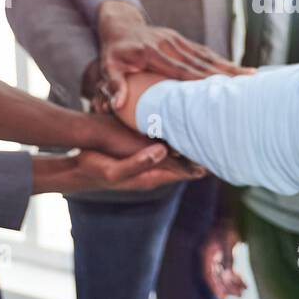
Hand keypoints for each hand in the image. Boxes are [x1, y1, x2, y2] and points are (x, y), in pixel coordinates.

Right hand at [32, 115, 204, 193]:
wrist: (76, 168)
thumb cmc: (94, 168)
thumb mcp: (114, 170)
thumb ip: (139, 163)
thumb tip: (164, 152)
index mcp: (152, 176)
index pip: (185, 172)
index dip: (201, 163)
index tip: (220, 150)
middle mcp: (155, 169)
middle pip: (186, 163)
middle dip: (201, 152)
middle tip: (222, 135)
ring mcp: (149, 159)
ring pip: (177, 152)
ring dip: (190, 142)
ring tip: (209, 127)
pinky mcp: (142, 149)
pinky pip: (165, 143)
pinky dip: (176, 136)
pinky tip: (183, 122)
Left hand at [89, 1, 250, 110]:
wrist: (119, 23)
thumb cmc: (114, 51)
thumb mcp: (108, 66)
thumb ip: (113, 84)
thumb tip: (116, 105)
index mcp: (153, 52)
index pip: (181, 68)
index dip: (201, 78)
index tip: (220, 88)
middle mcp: (169, 44)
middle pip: (201, 61)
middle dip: (225, 72)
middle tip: (248, 82)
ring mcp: (177, 40)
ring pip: (206, 55)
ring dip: (228, 65)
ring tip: (251, 75)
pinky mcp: (181, 39)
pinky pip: (202, 51)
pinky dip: (219, 60)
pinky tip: (234, 69)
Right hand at [200, 218, 246, 298]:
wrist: (232, 211)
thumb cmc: (229, 224)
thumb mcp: (228, 241)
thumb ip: (228, 259)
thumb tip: (228, 278)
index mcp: (208, 253)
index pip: (209, 274)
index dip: (216, 287)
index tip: (224, 297)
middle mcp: (211, 256)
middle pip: (218, 276)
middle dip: (228, 287)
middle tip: (240, 296)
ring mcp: (218, 254)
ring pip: (224, 273)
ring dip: (234, 283)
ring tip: (245, 291)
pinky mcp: (226, 252)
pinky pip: (229, 268)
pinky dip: (236, 275)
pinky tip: (244, 282)